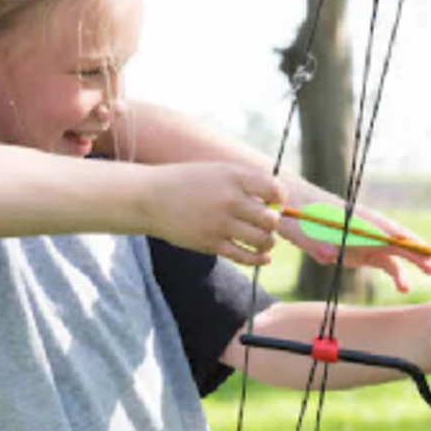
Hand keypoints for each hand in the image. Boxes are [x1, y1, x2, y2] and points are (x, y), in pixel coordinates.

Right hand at [147, 163, 285, 266]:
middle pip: (271, 218)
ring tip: (263, 239)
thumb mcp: (216, 171)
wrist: (151, 198)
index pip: (274, 189)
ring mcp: (221, 223)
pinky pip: (244, 256)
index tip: (275, 201)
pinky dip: (258, 259)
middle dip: (273, 222)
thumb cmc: (187, 182)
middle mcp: (230, 199)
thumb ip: (244, 182)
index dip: (279, 197)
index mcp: (233, 176)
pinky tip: (263, 257)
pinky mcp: (211, 243)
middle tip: (267, 222)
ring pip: (262, 240)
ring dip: (268, 241)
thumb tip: (275, 201)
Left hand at [277, 181, 430, 291]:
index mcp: (353, 221)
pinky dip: (395, 271)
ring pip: (392, 253)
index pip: (384, 231)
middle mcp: (362, 229)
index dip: (404, 240)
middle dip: (416, 253)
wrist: (287, 206)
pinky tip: (403, 286)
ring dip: (407, 267)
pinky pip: (382, 260)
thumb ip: (316, 243)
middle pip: (395, 240)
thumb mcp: (301, 229)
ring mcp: (362, 239)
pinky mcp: (357, 249)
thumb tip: (331, 255)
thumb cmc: (296, 215)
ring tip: (410, 287)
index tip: (422, 250)